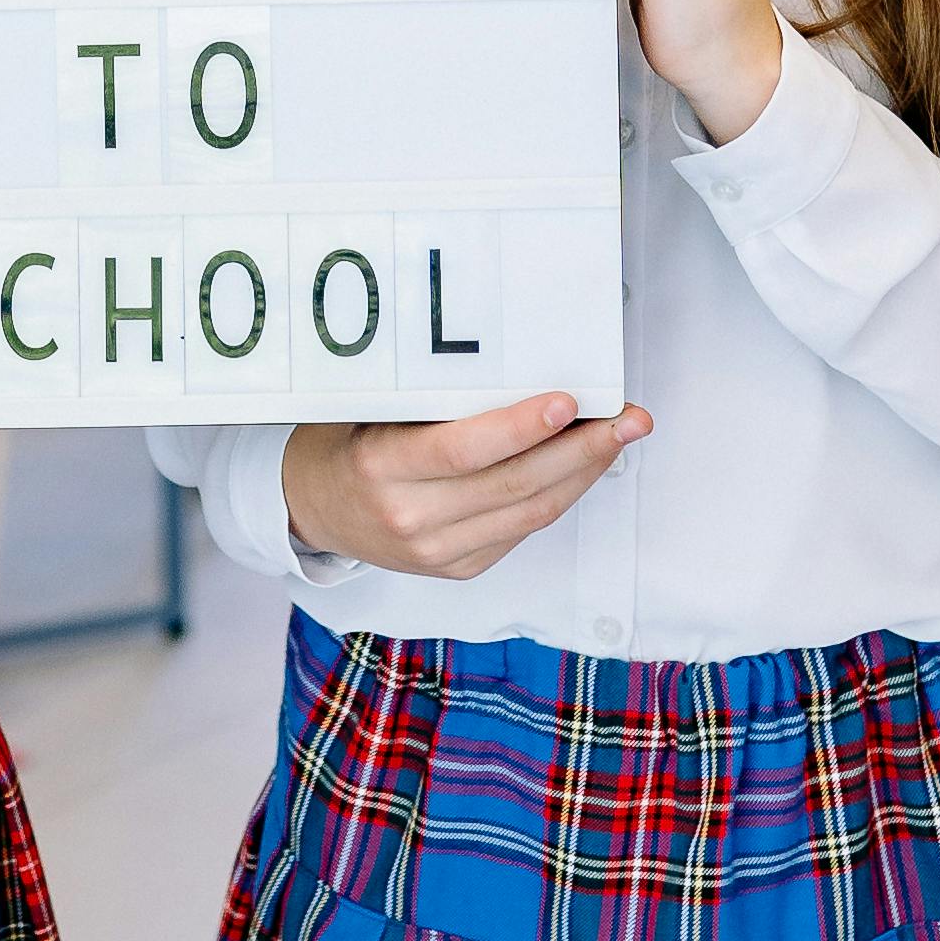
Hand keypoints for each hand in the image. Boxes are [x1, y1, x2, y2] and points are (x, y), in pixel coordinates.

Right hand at [284, 387, 649, 580]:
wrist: (312, 508)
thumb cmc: (346, 441)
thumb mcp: (371, 408)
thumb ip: (433, 400)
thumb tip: (522, 371)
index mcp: (381, 468)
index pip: (464, 449)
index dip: (521, 427)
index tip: (568, 402)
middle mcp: (410, 517)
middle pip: (514, 484)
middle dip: (582, 449)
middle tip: (627, 417)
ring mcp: (436, 552)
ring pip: (530, 512)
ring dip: (584, 472)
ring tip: (620, 435)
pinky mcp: (457, 569)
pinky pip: (522, 529)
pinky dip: (559, 494)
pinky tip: (583, 465)